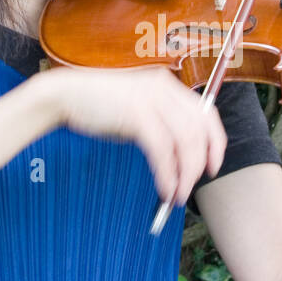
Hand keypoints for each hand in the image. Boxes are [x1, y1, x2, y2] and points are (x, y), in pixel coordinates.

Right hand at [38, 65, 227, 205]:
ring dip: (184, 174)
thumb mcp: (138, 109)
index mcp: (167, 86)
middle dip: (199, 164)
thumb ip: (161, 124)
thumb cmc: (100, 106)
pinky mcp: (136, 113)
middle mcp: (164, 89)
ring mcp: (150, 99)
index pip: (206, 112)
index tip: (213, 166)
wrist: (65, 95)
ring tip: (176, 194)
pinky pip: (162, 149)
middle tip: (190, 187)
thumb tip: (182, 157)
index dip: (216, 142)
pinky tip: (164, 187)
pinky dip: (166, 173)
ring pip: (184, 141)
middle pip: (199, 130)